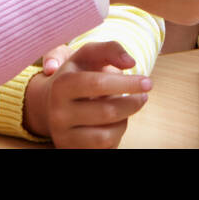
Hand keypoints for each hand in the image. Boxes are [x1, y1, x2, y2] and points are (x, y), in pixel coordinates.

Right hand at [23, 41, 149, 147]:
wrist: (50, 103)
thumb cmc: (77, 74)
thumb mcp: (88, 55)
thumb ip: (110, 49)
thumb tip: (130, 62)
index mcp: (61, 85)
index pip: (98, 84)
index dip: (127, 83)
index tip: (148, 82)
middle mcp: (58, 113)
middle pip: (107, 112)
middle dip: (132, 103)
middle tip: (143, 96)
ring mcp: (63, 136)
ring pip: (107, 135)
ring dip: (124, 120)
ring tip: (124, 108)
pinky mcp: (70, 150)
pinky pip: (104, 149)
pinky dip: (116, 135)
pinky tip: (113, 122)